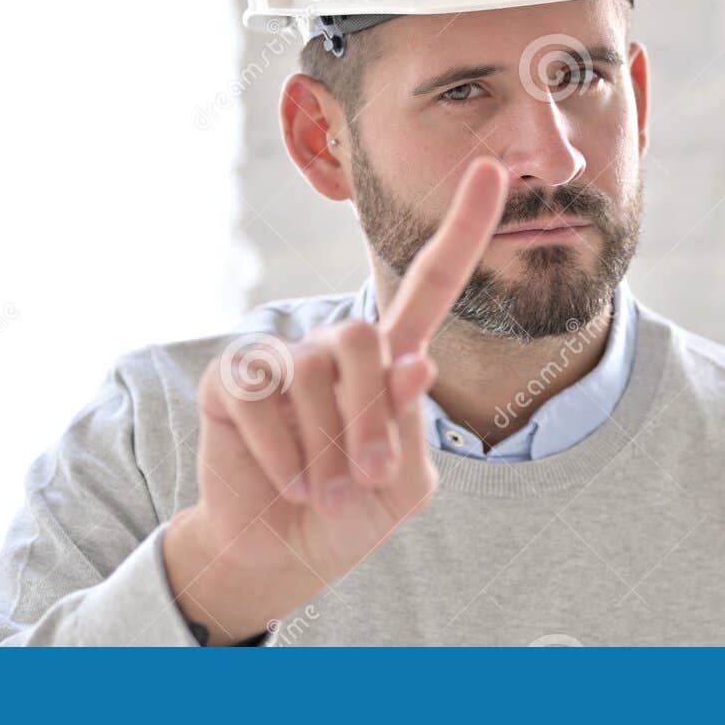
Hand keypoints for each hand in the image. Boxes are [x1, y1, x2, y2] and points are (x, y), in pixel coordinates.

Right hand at [163, 157, 507, 642]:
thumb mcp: (402, 485)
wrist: (281, 554)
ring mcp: (282, 357)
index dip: (464, 229)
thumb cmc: (351, 511)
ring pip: (314, 372)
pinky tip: (287, 479)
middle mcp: (336, 346)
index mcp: (391, 360)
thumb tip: (416, 361)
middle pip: (362, 339)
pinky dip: (283, 454)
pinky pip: (263, 396)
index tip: (491, 170)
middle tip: (368, 479)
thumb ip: (411, 429)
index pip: (431, 284)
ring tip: (322, 489)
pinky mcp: (233, 377)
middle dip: (369, 419)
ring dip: (326, 449)